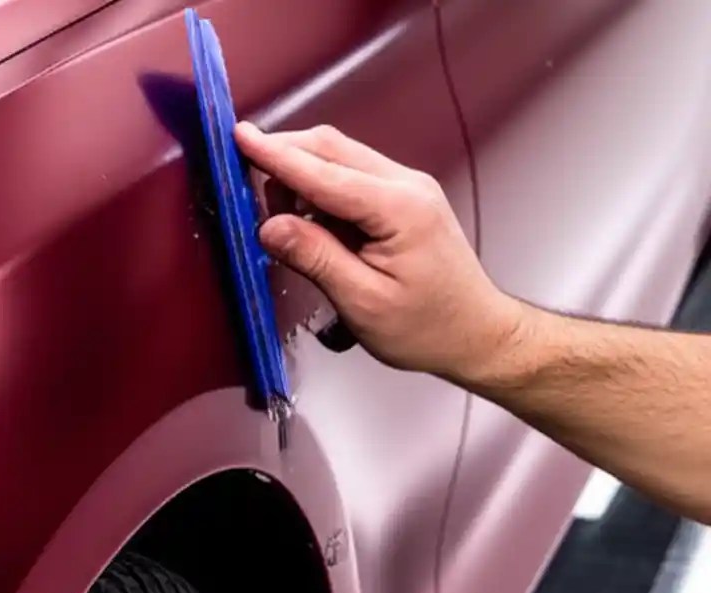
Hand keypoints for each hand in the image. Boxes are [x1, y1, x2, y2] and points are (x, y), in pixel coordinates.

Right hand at [234, 122, 526, 379]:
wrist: (477, 333)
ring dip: (300, 175)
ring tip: (282, 220)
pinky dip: (319, 188)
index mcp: (398, 209)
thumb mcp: (364, 303)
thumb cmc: (426, 328)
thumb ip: (316, 259)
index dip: (276, 155)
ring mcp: (406, 186)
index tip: (237, 136)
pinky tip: (309, 222)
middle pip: (330, 148)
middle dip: (283, 157)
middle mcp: (405, 184)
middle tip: (243, 184)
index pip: (323, 173)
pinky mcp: (402, 197)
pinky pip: (350, 176)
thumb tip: (268, 227)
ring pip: (338, 157)